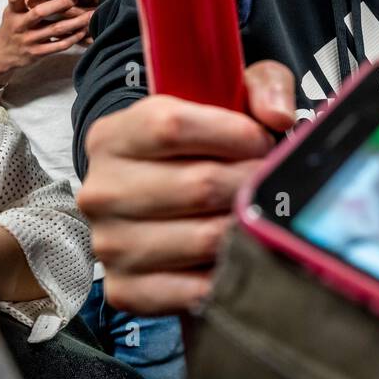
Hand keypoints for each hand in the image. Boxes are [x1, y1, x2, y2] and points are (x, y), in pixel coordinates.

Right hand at [0, 0, 94, 85]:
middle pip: (39, 12)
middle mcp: (19, 25)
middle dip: (59, 4)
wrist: (3, 55)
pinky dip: (73, 38)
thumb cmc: (11, 28)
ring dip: (75, 22)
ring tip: (89, 14)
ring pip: (55, 29)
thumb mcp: (12, 12)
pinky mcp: (38, 52)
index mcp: (12, 12)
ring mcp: (28, 40)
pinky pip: (59, 45)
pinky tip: (83, 31)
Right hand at [77, 61, 296, 314]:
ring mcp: (109, 244)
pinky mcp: (125, 290)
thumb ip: (262, 87)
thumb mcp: (229, 96)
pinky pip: (191, 291)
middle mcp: (102, 191)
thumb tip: (277, 116)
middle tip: (270, 185)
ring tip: (258, 217)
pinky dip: (227, 276)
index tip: (262, 141)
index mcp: (113, 136)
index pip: (172, 127)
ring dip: (245, 229)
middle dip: (250, 185)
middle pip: (197, 186)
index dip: (233, 134)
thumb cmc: (202, 147)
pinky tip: (239, 259)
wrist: (172, 197)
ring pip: (203, 238)